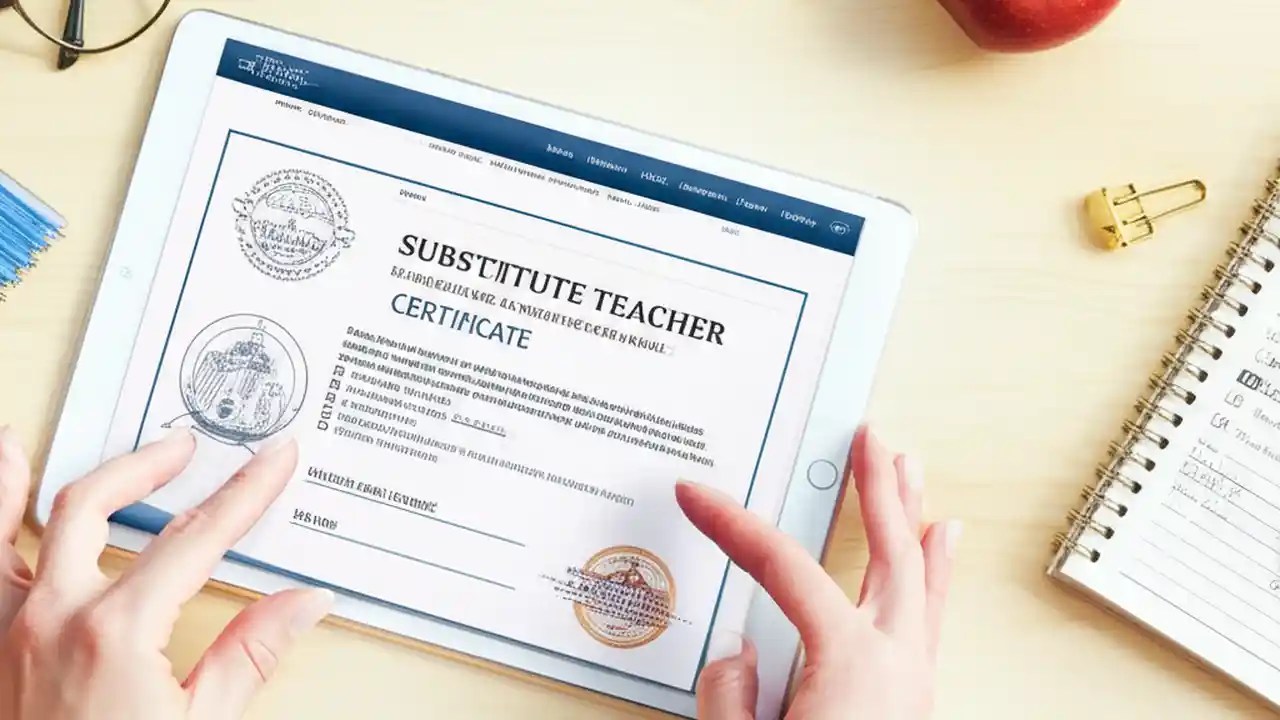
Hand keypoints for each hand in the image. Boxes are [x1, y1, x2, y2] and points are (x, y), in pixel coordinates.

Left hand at [0, 425, 332, 719]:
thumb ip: (251, 654)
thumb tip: (303, 602)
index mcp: (115, 630)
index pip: (195, 537)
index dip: (244, 493)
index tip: (272, 462)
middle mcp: (51, 617)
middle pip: (98, 503)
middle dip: (147, 464)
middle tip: (187, 448)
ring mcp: (8, 630)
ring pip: (9, 527)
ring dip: (22, 478)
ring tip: (26, 443)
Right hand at [678, 425, 958, 719]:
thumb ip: (729, 693)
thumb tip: (735, 654)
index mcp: (853, 661)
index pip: (783, 568)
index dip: (733, 525)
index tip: (700, 497)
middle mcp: (896, 661)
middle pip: (887, 550)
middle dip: (874, 486)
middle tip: (867, 440)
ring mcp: (914, 679)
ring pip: (921, 576)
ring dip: (911, 516)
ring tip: (909, 473)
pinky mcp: (916, 699)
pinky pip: (932, 613)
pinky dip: (935, 570)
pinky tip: (938, 549)